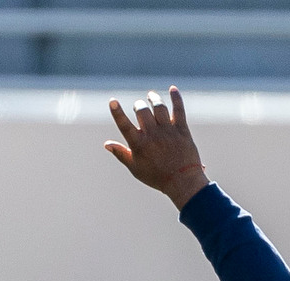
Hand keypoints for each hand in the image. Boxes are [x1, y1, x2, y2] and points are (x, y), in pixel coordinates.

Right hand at [104, 87, 210, 208]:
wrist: (183, 183)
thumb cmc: (157, 177)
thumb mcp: (135, 168)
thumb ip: (121, 154)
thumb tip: (106, 144)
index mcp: (139, 144)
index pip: (124, 125)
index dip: (117, 112)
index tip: (113, 101)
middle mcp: (152, 135)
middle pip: (142, 111)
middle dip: (138, 105)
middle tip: (139, 107)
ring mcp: (168, 131)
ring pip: (158, 107)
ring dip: (153, 99)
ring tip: (150, 97)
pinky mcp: (182, 130)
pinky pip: (179, 109)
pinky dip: (176, 98)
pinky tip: (172, 89)